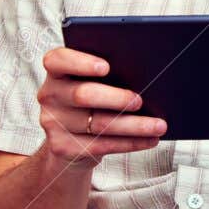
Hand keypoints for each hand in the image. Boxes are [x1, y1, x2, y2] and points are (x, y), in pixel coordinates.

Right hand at [37, 47, 166, 168]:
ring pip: (99, 124)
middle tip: (140, 101)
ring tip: (158, 125)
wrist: (69, 143)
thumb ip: (109, 75)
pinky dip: (131, 142)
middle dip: (116, 98)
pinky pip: (102, 145)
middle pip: (83, 95)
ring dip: (134, 125)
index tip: (106, 67)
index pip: (58, 60)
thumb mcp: (92, 83)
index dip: (80, 62)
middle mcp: (50, 95)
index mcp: (56, 72)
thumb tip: (146, 77)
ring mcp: (53, 123)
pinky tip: (150, 139)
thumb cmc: (91, 102)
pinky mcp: (63, 147)